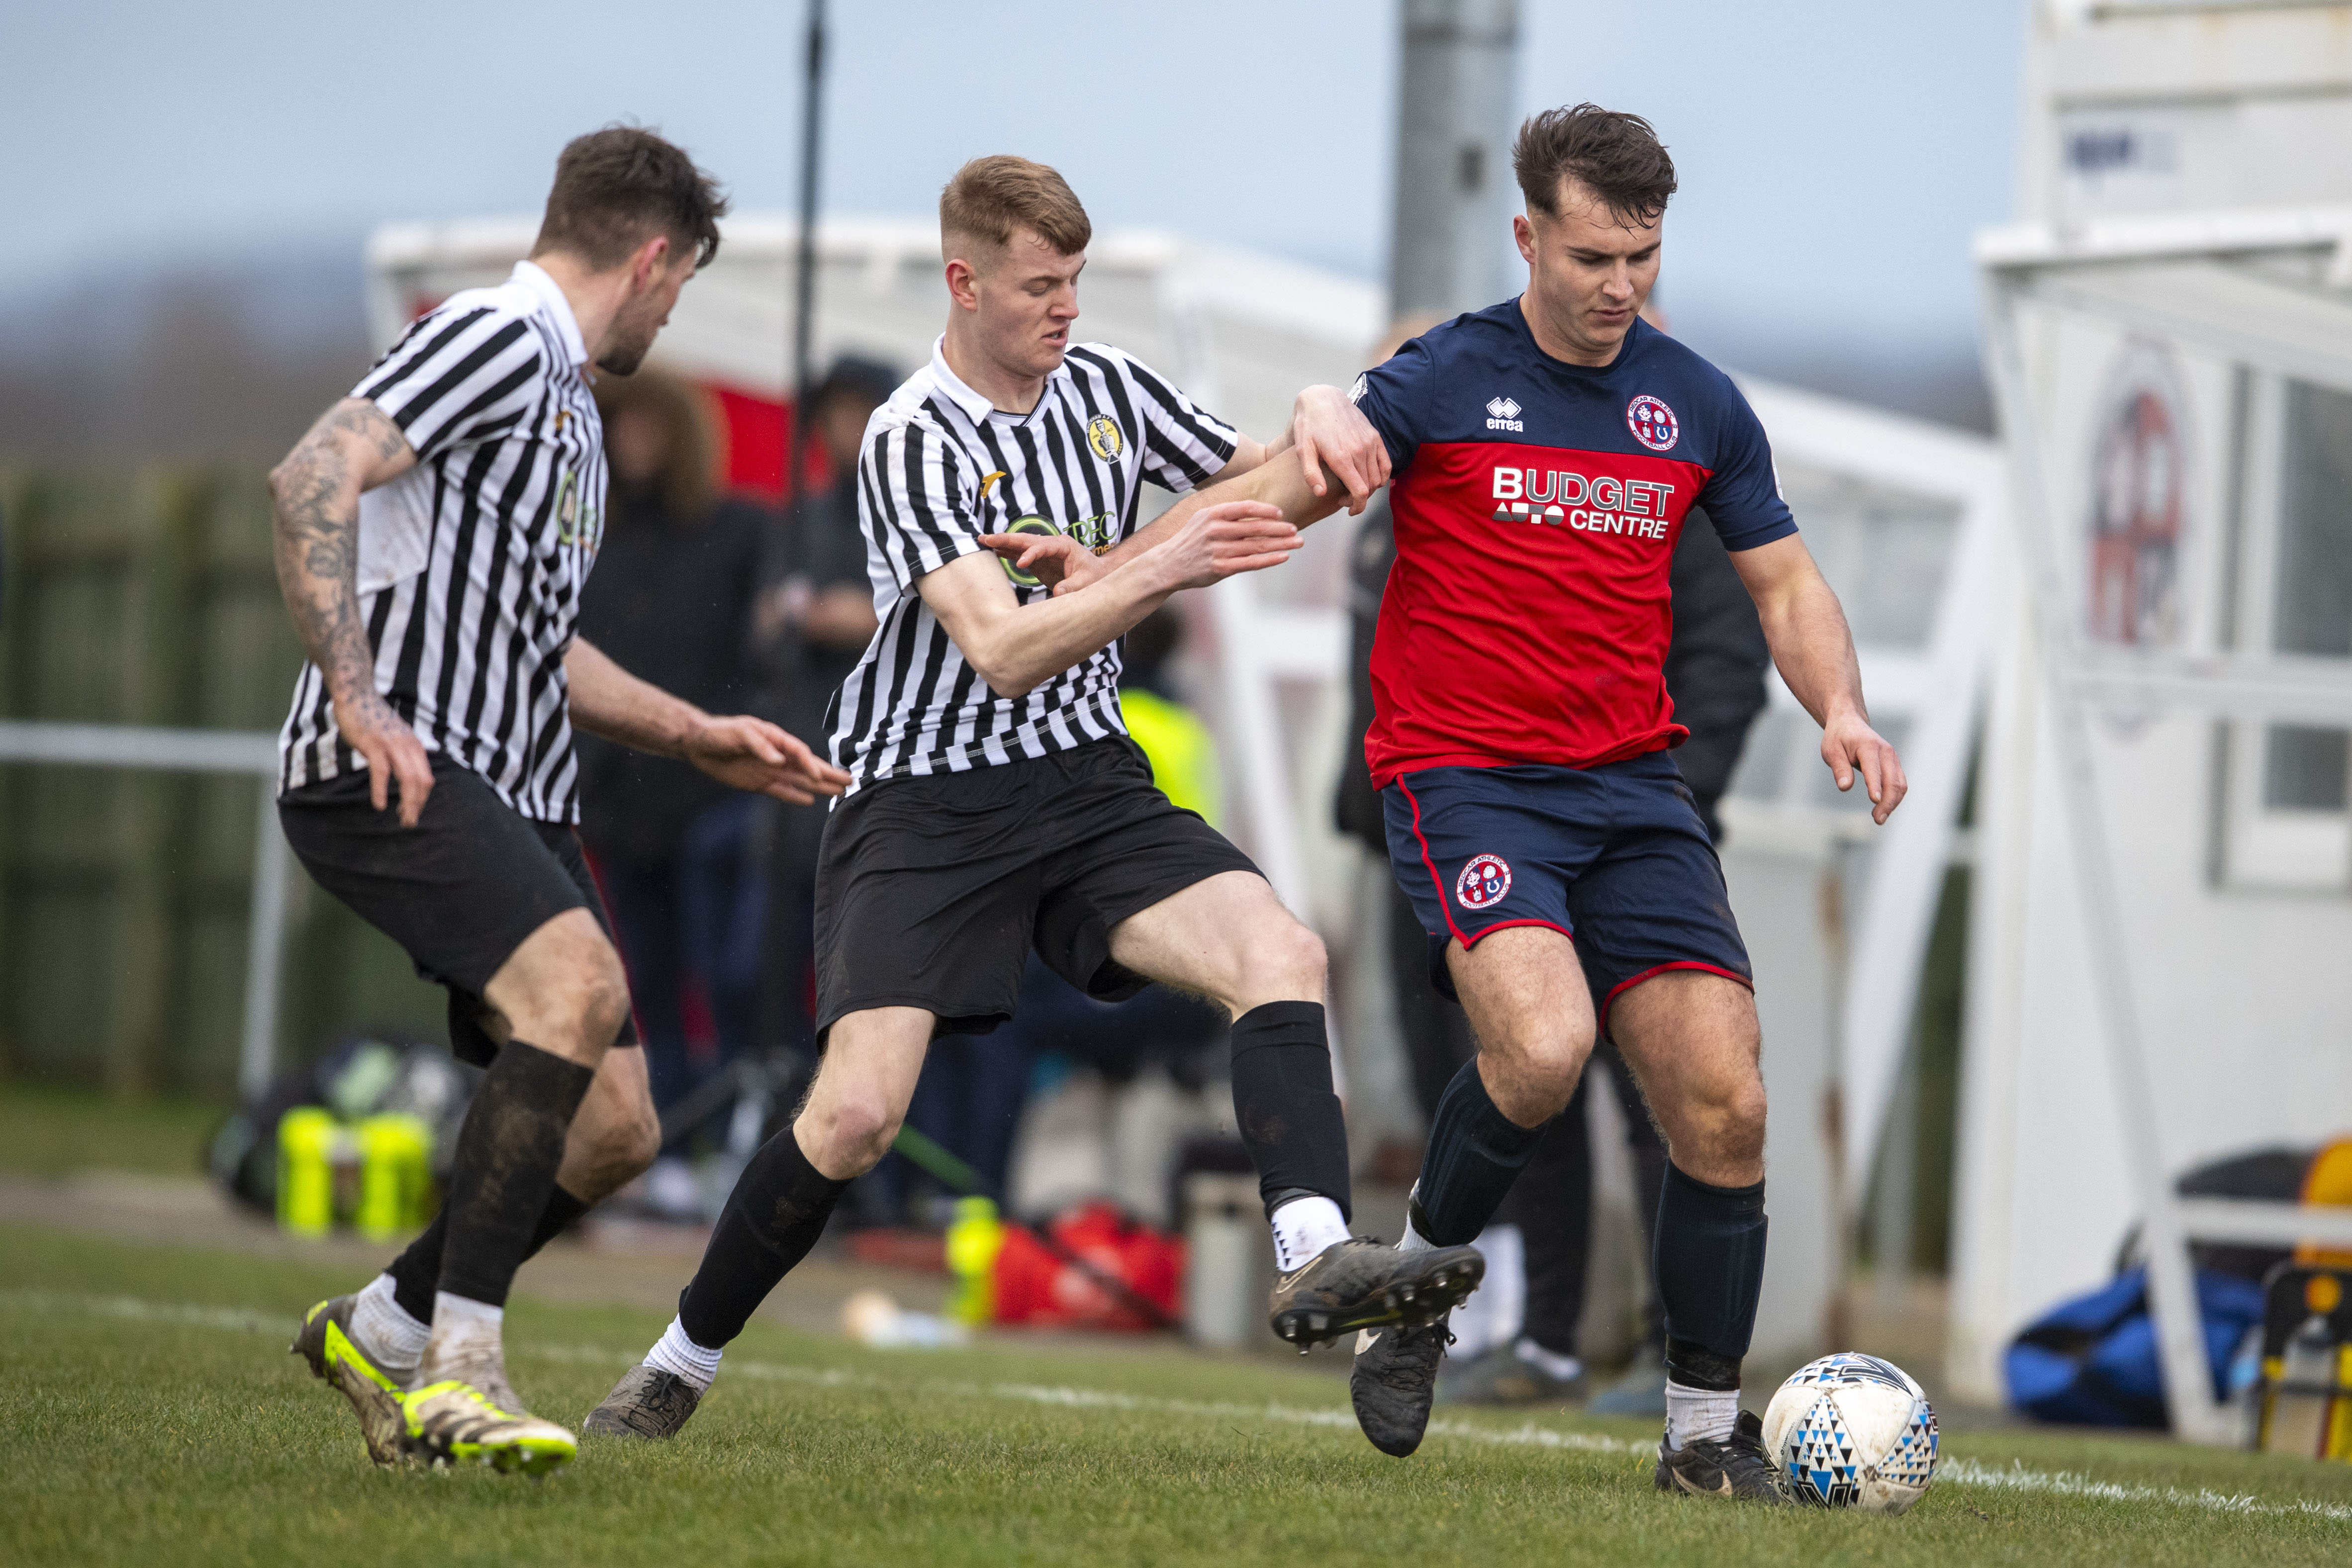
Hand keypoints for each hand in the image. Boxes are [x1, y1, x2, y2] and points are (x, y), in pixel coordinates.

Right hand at [332, 689, 435, 826]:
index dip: (422, 798)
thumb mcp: (394, 736)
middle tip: (409, 823)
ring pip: (407, 778)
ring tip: (402, 819)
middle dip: (417, 805)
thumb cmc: (372, 718)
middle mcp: (408, 746)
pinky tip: (380, 805)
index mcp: (414, 746)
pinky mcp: (374, 744)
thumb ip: (401, 753)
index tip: (412, 811)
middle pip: (422, 781)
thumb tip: (403, 774)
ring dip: (407, 802)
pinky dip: (381, 790)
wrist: (356, 694)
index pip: (426, 778)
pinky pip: (381, 771)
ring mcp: (392, 745)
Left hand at [684, 715, 852, 804]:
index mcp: (776, 739)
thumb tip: (780, 761)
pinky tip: (811, 801)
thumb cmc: (720, 732)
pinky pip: (782, 792)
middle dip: (829, 774)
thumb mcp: (739, 733)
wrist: (699, 743)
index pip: (799, 753)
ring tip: (840, 792)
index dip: (810, 764)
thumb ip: (760, 745)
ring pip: (800, 781)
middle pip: (808, 767)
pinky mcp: (759, 783)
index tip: (820, 776)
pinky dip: (795, 797)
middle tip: (851, 781)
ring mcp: (770, 770)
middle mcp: (778, 755)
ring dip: (819, 786)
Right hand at [978, 531, 1109, 595]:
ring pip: (1019, 544)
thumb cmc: (1095, 576)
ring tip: (982, 540)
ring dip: (1002, 542)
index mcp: (1063, 545)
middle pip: (1025, 539)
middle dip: (1006, 539)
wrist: (1098, 574)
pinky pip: (1019, 553)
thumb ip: (1073, 587)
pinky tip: (993, 551)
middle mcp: (1051, 544)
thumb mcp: (1087, 582)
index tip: (1020, 564)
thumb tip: (1059, 593)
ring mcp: (1043, 551)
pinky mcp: (1038, 560)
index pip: (1042, 547)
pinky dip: (1006, 552)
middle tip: (986, 538)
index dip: (1031, 555)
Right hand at [1151, 500, 1302, 589]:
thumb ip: (1227, 514)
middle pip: (1255, 528)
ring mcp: (1218, 550)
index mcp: (1213, 514)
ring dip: (1281, 544)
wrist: (1169, 564)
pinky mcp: (1221, 568)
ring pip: (1257, 546)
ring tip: (1298, 542)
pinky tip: (1284, 556)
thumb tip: (1258, 511)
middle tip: (1295, 529)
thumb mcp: (1203, 518)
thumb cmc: (1192, 540)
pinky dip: (1269, 559)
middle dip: (1279, 529)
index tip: (1280, 513)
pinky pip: (1251, 563)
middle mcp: (1216, 530)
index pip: (1245, 508)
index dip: (1265, 510)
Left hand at [1290, 384, 1389, 514]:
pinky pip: (1386, 463)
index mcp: (1341, 457)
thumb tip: (1321, 494)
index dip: (1357, 506)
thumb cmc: (1309, 425)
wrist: (1323, 399)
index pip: (1360, 492)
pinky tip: (1371, 479)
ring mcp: (1370, 443)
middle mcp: (1359, 451)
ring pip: (1378, 477)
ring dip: (1369, 489)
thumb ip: (1311, 474)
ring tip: (1354, 488)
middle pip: (1370, 488)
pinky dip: (1382, 476)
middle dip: (1359, 499)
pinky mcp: (1375, 436)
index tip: (1348, 510)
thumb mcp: (1302, 449)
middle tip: (1344, 499)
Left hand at [1822, 708, 1906, 824]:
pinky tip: (1884, 809)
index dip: (1875, 785)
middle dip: (1887, 802)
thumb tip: (1845, 787)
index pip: (1874, 769)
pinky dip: (1894, 798)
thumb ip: (1840, 769)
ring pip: (1900, 784)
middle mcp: (1885, 752)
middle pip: (1892, 781)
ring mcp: (1892, 758)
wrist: (1850, 723)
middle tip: (1877, 820)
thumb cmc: (1838, 738)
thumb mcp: (1831, 751)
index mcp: (1868, 746)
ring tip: (1880, 818)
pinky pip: (1899, 783)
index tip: (1875, 801)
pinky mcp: (1894, 765)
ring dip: (1893, 803)